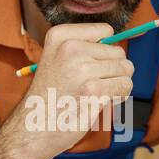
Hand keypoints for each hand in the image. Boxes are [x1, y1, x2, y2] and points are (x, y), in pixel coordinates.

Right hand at [7, 23, 134, 157]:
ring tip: (95, 94)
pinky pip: (125, 86)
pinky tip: (99, 102)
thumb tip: (121, 48)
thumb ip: (84, 47)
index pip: (106, 31)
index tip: (89, 65)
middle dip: (112, 70)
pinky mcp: (93, 91)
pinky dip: (119, 96)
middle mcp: (70, 48)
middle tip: (91, 86)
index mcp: (60, 36)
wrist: (33, 128)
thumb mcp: (56, 59)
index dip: (104, 50)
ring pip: (125, 69)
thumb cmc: (50, 95)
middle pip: (118, 52)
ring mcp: (82, 70)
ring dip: (117, 84)